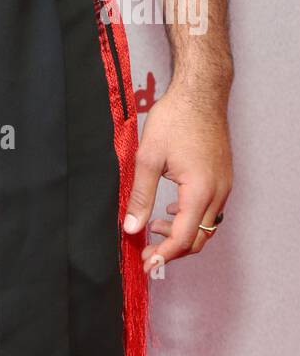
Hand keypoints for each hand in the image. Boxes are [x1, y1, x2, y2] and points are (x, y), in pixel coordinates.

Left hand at [122, 84, 231, 274]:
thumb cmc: (175, 119)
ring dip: (182, 234)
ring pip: (206, 225)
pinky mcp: (222, 178)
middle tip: (147, 252)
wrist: (201, 93)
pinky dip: (190, 217)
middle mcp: (218, 193)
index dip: (164, 255)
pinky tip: (170, 210)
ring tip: (154, 228)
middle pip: (199, 238)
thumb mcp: (148, 157)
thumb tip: (131, 227)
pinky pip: (209, 210)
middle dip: (173, 250)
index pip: (185, 238)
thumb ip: (140, 195)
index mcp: (200, 191)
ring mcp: (224, 185)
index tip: (145, 262)